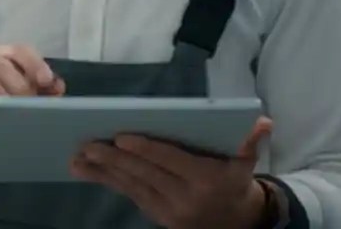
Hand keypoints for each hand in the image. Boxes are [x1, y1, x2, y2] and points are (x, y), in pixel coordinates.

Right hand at [0, 44, 65, 159]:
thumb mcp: (17, 104)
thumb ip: (38, 94)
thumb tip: (58, 86)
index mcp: (0, 57)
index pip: (19, 50)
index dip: (34, 63)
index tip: (46, 81)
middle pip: (0, 63)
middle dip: (17, 84)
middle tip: (27, 105)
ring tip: (7, 112)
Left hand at [70, 116, 273, 228]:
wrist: (236, 224)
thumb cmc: (234, 181)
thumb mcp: (246, 163)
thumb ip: (250, 141)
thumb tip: (262, 122)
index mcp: (206, 180)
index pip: (170, 161)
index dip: (145, 149)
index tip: (120, 137)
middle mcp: (186, 198)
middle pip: (145, 174)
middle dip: (114, 159)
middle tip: (88, 143)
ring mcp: (170, 212)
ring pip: (132, 187)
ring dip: (103, 172)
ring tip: (78, 159)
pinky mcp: (158, 218)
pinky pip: (130, 196)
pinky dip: (108, 183)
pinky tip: (88, 172)